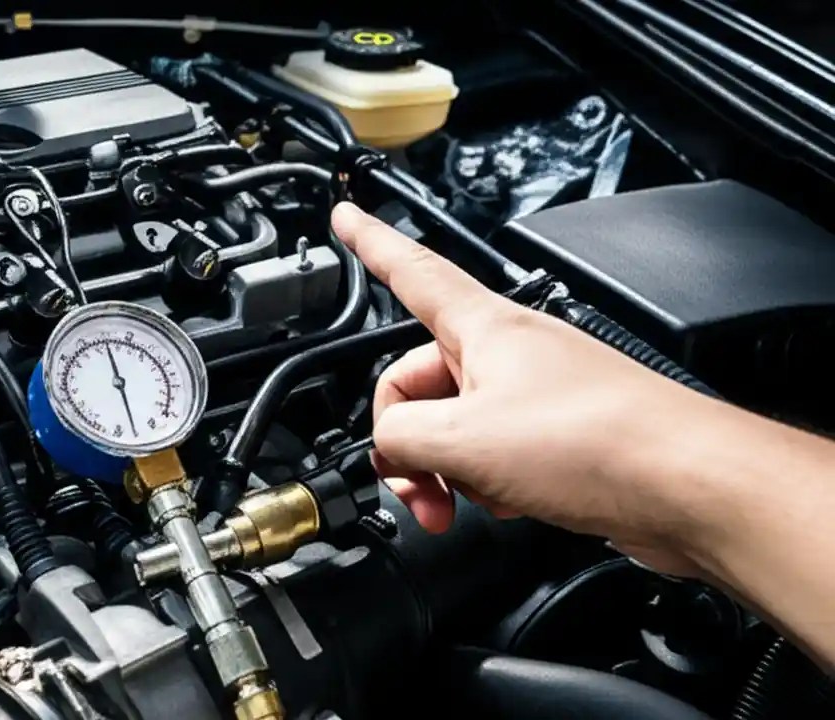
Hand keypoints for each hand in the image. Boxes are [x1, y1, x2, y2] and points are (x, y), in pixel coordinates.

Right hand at [331, 202, 744, 575]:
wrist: (688, 486)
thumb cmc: (600, 441)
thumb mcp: (464, 439)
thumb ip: (401, 436)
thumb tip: (388, 446)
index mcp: (483, 328)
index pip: (411, 270)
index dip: (372, 243)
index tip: (347, 218)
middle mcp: (508, 354)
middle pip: (420, 382)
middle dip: (406, 440)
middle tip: (416, 485)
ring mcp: (535, 396)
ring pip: (455, 426)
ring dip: (445, 471)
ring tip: (462, 504)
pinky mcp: (559, 438)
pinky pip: (493, 452)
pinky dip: (484, 482)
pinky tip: (504, 502)